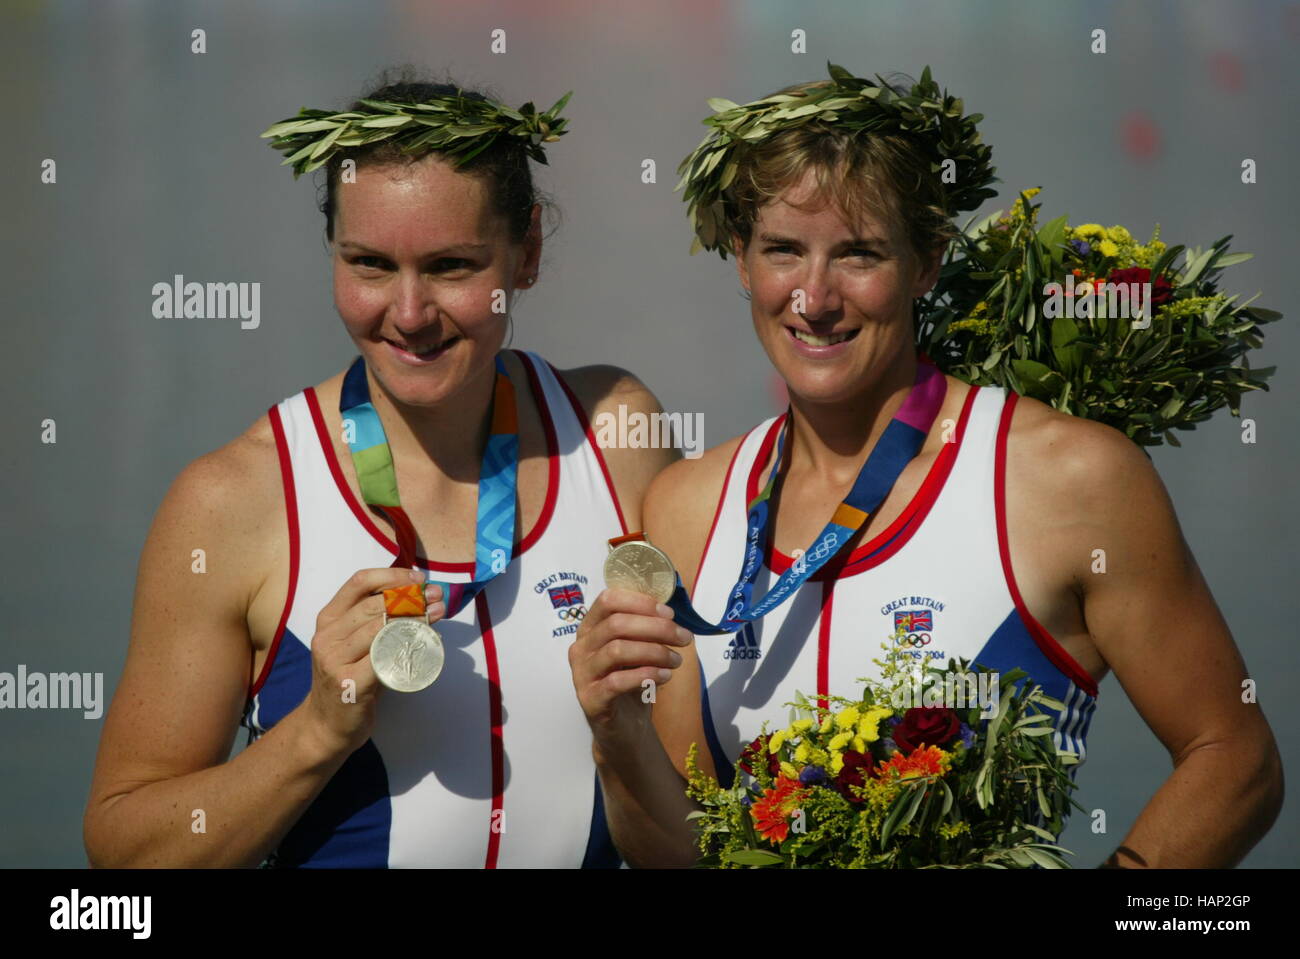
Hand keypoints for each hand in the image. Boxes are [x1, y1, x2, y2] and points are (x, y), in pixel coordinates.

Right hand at [300, 569, 443, 757]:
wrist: (326, 725)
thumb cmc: (350, 677)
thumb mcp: (356, 643)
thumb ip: (378, 620)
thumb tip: (420, 595)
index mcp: (328, 619)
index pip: (358, 582)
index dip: (391, 575)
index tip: (418, 578)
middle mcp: (327, 636)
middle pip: (373, 605)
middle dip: (410, 597)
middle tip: (436, 597)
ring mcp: (335, 660)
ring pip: (380, 629)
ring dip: (414, 619)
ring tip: (437, 613)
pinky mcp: (349, 683)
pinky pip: (383, 658)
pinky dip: (407, 646)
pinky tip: (425, 642)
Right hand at [568, 587, 691, 739]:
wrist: (624, 726)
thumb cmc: (631, 681)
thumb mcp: (637, 649)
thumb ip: (644, 629)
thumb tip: (667, 614)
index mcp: (590, 628)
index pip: (608, 600)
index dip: (640, 602)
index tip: (669, 614)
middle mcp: (580, 647)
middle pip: (616, 624)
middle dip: (657, 628)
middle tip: (684, 638)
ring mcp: (582, 673)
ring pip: (618, 650)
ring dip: (655, 652)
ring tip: (676, 660)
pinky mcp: (590, 698)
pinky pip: (617, 681)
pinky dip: (646, 675)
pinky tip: (665, 676)